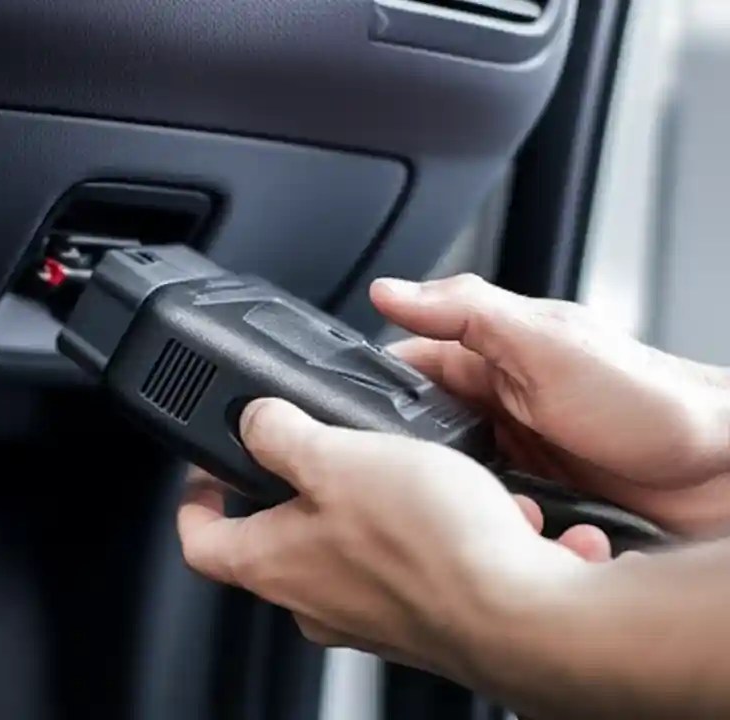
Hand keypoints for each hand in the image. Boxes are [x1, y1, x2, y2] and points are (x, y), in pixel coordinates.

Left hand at [178, 398, 593, 679]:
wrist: (525, 617)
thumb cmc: (430, 546)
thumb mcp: (338, 454)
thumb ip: (282, 434)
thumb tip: (253, 420)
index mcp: (270, 564)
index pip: (199, 542)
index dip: (194, 500)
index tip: (206, 470)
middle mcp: (312, 602)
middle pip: (278, 542)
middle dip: (298, 491)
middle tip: (315, 450)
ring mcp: (368, 617)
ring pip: (352, 550)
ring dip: (382, 503)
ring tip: (417, 469)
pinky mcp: (421, 621)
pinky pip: (416, 565)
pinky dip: (438, 531)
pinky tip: (475, 506)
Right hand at [372, 274, 729, 537]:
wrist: (725, 471)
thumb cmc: (652, 399)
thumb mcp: (549, 343)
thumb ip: (467, 312)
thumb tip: (388, 291)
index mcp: (483, 365)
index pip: (397, 377)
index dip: (369, 404)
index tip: (360, 435)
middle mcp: (491, 415)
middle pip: (416, 447)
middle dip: (418, 475)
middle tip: (434, 491)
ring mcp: (512, 466)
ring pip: (451, 497)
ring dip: (465, 516)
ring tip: (495, 519)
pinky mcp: (535, 511)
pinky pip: (493, 531)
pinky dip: (504, 541)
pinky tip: (525, 541)